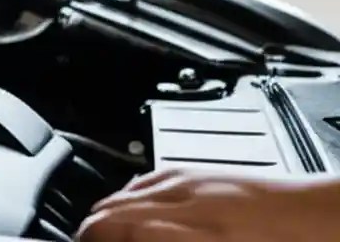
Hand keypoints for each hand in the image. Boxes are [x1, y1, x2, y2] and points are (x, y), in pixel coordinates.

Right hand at [77, 167, 339, 240]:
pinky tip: (134, 219)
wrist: (327, 221)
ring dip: (105, 220)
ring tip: (105, 240)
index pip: (110, 231)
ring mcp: (189, 181)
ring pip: (120, 194)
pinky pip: (143, 182)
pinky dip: (128, 202)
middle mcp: (184, 201)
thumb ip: (164, 240)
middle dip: (91, 236)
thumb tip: (133, 239)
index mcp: (193, 232)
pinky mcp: (198, 172)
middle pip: (106, 212)